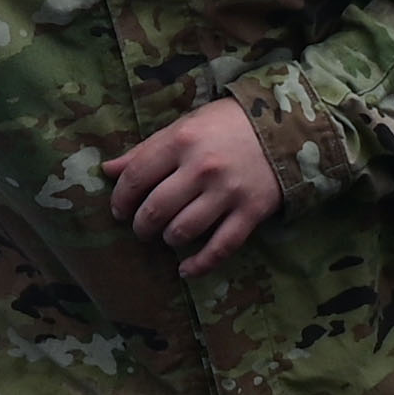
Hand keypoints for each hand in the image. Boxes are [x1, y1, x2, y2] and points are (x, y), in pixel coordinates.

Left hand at [107, 98, 280, 276]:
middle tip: (143, 228)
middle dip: (142, 226)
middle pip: (156, 209)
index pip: (136, 178)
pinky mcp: (251, 212)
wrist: (285, 127)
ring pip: (183, 231)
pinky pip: (220, 247)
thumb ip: (146, 150)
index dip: (121, 200)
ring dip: (168, 240)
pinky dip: (199, 265)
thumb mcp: (184, 126)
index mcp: (181, 141)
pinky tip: (186, 269)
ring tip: (168, 236)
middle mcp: (203, 167)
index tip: (120, 211)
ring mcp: (228, 191)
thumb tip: (108, 170)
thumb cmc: (226, 125)